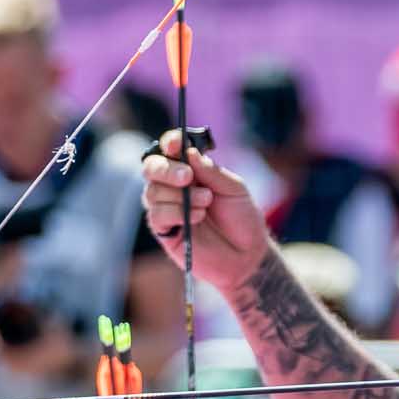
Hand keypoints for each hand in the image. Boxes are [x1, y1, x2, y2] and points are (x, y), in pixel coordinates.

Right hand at [140, 133, 269, 287]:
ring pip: (152, 192)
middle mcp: (174, 187)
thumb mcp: (234, 189)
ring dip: (179, 195)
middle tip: (188, 177)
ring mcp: (167, 208)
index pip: (170, 150)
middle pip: (151, 167)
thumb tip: (189, 152)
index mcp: (191, 170)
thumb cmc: (242, 219)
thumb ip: (211, 171)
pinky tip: (196, 217)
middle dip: (166, 169)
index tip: (176, 143)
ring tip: (206, 203)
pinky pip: (156, 215)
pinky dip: (175, 213)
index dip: (169, 143)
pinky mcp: (165, 232)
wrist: (248, 255)